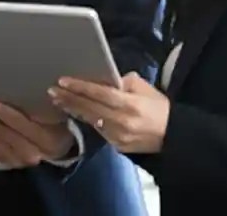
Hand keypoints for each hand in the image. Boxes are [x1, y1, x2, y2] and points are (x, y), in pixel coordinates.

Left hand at [0, 93, 76, 166]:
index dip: (10, 117)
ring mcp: (17, 160)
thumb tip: (22, 82)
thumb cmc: (60, 122)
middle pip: (5, 135)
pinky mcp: (7, 160)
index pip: (27, 128)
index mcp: (48, 140)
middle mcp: (32, 154)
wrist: (62, 148)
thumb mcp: (58, 112)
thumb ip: (43, 102)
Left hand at [50, 73, 168, 153]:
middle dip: (69, 99)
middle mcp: (121, 122)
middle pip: (90, 108)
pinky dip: (88, 121)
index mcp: (130, 104)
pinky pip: (99, 131)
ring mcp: (117, 137)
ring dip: (74, 110)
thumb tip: (107, 80)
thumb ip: (125, 82)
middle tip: (52, 91)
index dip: (80, 87)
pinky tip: (77, 113)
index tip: (63, 81)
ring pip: (91, 121)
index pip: (100, 94)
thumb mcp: (146, 89)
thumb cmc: (159, 108)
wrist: (173, 137)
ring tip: (59, 100)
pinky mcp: (116, 146)